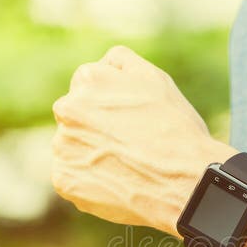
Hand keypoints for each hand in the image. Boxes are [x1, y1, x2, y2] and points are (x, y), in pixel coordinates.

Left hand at [51, 45, 235, 234]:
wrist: (184, 182)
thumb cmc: (176, 129)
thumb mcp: (155, 78)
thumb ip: (121, 62)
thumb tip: (102, 64)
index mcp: (87, 79)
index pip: (88, 86)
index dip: (112, 104)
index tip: (132, 120)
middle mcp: (66, 109)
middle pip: (77, 117)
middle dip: (97, 127)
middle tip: (132, 144)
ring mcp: (62, 147)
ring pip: (74, 149)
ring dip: (92, 155)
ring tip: (128, 167)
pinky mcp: (64, 181)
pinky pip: (73, 179)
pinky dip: (90, 183)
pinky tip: (117, 185)